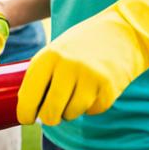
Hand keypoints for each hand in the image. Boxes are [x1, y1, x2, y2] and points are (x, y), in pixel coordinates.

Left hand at [16, 0, 148, 125]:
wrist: (124, 30)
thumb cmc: (82, 45)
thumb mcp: (56, 52)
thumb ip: (41, 77)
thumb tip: (27, 109)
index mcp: (48, 57)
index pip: (28, 97)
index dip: (25, 113)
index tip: (26, 119)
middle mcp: (67, 67)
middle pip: (49, 113)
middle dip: (49, 118)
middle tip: (52, 113)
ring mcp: (90, 78)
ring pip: (71, 114)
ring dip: (71, 110)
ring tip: (77, 91)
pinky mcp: (109, 89)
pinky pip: (92, 111)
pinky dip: (91, 105)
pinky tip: (94, 88)